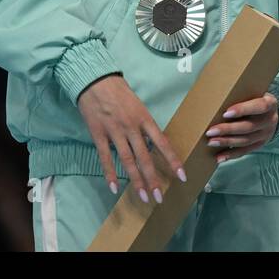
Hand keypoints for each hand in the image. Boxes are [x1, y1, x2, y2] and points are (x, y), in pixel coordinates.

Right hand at [77, 74, 184, 202]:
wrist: (96, 80)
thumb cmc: (120, 92)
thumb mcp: (139, 106)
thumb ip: (145, 126)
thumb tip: (153, 144)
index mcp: (145, 119)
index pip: (163, 143)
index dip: (173, 160)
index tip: (182, 176)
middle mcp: (132, 127)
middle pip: (145, 157)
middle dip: (153, 179)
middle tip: (160, 197)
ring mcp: (115, 132)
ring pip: (127, 161)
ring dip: (136, 180)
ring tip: (143, 197)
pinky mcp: (99, 135)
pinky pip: (105, 158)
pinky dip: (110, 173)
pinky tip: (114, 188)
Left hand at [205, 93, 278, 163]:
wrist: (272, 113)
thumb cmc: (256, 99)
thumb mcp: (254, 93)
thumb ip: (241, 95)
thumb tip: (217, 98)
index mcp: (270, 104)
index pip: (259, 106)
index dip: (243, 110)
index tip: (225, 113)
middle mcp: (270, 120)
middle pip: (249, 127)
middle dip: (228, 130)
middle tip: (210, 131)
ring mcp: (265, 134)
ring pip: (245, 140)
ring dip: (227, 142)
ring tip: (211, 142)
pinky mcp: (260, 144)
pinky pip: (245, 151)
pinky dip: (231, 154)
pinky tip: (219, 157)